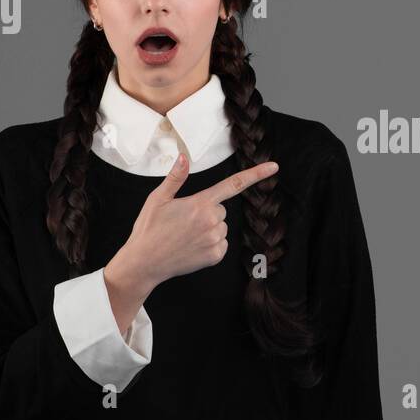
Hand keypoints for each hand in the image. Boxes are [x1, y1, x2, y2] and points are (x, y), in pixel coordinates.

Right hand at [122, 153, 279, 288]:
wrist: (144, 262)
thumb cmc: (149, 229)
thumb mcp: (158, 199)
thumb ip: (175, 177)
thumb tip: (184, 157)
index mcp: (200, 203)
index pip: (233, 184)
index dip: (256, 174)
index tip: (274, 167)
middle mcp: (211, 221)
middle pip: (221, 210)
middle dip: (207, 213)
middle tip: (184, 222)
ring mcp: (215, 240)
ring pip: (221, 227)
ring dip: (209, 229)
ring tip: (185, 236)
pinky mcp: (215, 256)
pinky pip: (221, 244)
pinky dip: (210, 245)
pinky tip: (192, 247)